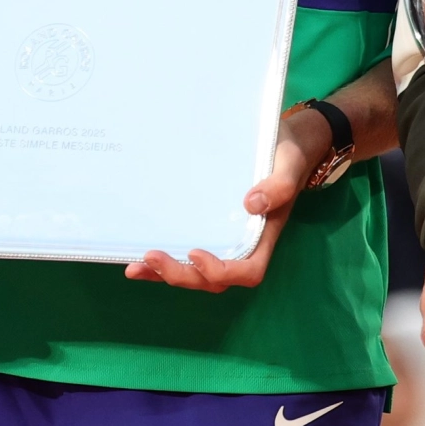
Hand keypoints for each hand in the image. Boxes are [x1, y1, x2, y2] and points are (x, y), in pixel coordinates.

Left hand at [124, 106, 331, 291]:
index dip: (221, 271)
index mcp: (263, 238)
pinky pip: (187, 256)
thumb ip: (279, 186)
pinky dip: (163, 264)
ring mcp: (224, 242)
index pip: (247, 270)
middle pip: (214, 280)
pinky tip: (138, 260)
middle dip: (183, 275)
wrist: (281, 146)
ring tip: (136, 267)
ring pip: (197, 274)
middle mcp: (242, 247)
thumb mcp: (288, 166)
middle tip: (152, 258)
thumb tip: (251, 204)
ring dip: (166, 275)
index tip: (196, 253)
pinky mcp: (208, 231)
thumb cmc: (287, 157)